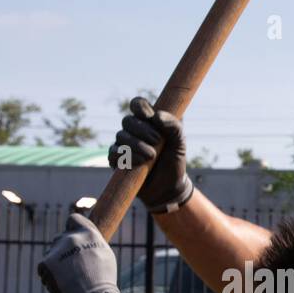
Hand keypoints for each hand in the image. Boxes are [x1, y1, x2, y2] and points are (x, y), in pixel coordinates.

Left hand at [37, 214, 129, 292]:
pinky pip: (43, 265)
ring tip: (68, 278)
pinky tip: (61, 283)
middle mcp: (71, 237)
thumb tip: (83, 236)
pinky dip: (49, 274)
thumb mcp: (104, 254)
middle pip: (60, 237)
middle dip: (63, 248)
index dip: (72, 228)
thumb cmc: (103, 281)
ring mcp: (57, 250)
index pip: (73, 219)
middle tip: (72, 266)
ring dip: (56, 261)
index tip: (73, 237)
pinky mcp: (45, 263)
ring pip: (51, 252)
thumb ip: (91, 241)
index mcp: (88, 233)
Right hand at [110, 96, 193, 213]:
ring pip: (121, 136)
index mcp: (148, 122)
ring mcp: (124, 146)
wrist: (169, 187)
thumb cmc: (174, 161)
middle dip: (142, 130)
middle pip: (128, 120)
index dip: (140, 107)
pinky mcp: (117, 161)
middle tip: (157, 141)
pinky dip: (126, 156)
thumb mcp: (180, 143)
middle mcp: (133, 131)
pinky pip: (113, 153)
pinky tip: (139, 162)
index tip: (148, 115)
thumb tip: (157, 116)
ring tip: (151, 156)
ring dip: (136, 145)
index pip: (137, 105)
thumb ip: (174, 126)